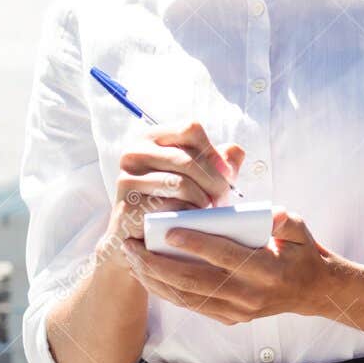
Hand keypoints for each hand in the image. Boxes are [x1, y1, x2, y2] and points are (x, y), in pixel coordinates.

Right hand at [103, 120, 244, 254]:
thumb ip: (219, 161)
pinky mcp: (127, 204)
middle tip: (224, 198)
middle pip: (188, 158)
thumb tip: (236, 152)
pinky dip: (188, 214)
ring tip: (210, 209)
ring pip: (180, 183)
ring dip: (204, 199)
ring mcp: (127, 178)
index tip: (227, 173)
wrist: (142, 233)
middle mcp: (134, 152)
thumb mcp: (199, 175)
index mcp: (153, 137)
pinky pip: (168, 207)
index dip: (214, 151)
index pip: (191, 128)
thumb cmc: (174, 199)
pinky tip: (193, 219)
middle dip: (215, 181)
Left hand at [120, 206, 337, 325]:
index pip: (224, 256)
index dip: (195, 244)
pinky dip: (167, 293)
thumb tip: (271, 213)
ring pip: (188, 297)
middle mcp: (250, 294)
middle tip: (133, 246)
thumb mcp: (299, 229)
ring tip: (132, 261)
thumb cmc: (301, 252)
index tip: (167, 231)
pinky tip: (149, 277)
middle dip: (158, 264)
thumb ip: (284, 220)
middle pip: (195, 281)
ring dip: (155, 280)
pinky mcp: (231, 318)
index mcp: (267, 269)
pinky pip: (192, 306)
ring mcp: (239, 310)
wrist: (312, 290)